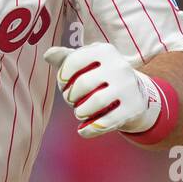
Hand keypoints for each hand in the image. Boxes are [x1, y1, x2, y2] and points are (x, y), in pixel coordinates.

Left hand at [42, 43, 162, 138]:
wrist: (134, 93)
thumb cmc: (101, 75)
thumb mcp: (86, 62)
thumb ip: (65, 57)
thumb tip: (48, 54)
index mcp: (105, 51)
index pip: (74, 61)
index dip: (62, 77)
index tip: (63, 84)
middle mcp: (119, 66)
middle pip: (83, 84)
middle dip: (70, 97)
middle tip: (71, 101)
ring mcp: (128, 88)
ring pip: (94, 103)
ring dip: (80, 112)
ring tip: (79, 113)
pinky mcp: (133, 108)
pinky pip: (105, 123)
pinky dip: (89, 129)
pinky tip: (83, 130)